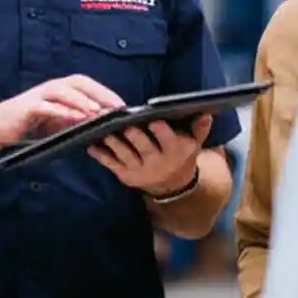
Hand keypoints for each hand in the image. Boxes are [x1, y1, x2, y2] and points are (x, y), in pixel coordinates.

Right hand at [0, 75, 124, 146]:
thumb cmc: (28, 124)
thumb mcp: (56, 122)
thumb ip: (74, 119)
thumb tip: (98, 123)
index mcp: (60, 90)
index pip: (87, 85)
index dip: (105, 92)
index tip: (123, 105)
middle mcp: (51, 88)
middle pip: (79, 82)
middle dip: (99, 92)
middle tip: (117, 106)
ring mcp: (39, 95)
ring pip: (64, 91)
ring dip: (82, 100)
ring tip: (97, 111)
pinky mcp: (28, 106)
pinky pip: (48, 106)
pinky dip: (62, 111)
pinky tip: (75, 118)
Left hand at [88, 114, 211, 195]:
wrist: (172, 184)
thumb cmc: (181, 154)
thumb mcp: (194, 142)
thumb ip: (199, 128)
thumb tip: (207, 113)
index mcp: (174, 150)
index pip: (167, 139)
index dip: (160, 131)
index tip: (153, 120)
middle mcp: (156, 161)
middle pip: (144, 148)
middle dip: (135, 136)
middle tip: (125, 124)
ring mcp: (138, 169)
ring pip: (124, 155)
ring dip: (114, 143)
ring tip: (105, 131)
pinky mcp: (124, 174)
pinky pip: (110, 164)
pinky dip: (100, 155)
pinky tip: (91, 144)